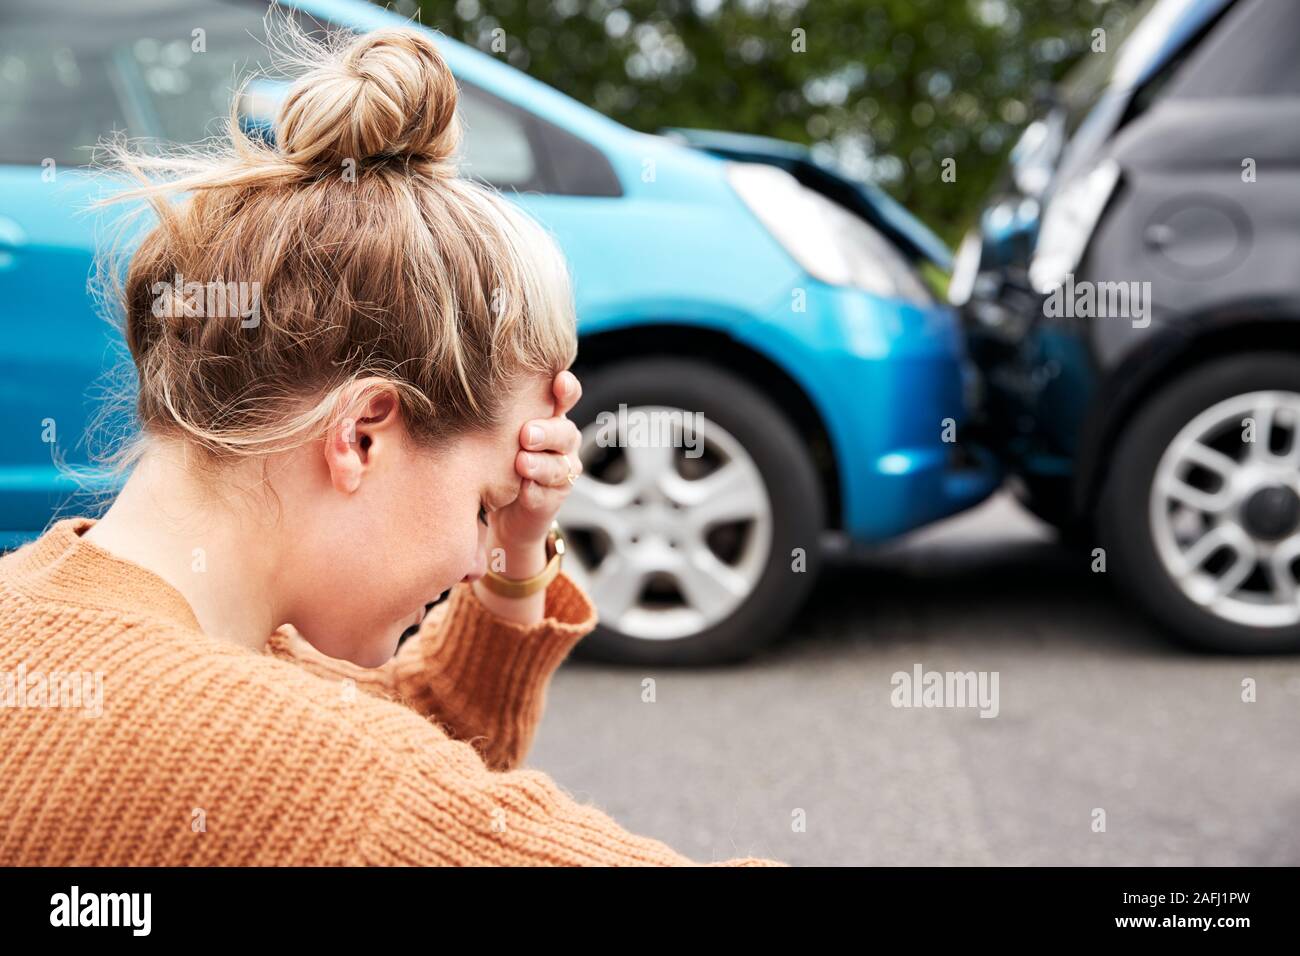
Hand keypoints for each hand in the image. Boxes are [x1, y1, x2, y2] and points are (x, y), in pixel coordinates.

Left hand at [487, 370, 582, 555]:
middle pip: (565, 432)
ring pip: (559, 465)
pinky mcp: (553, 498)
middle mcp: (561, 439)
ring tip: (521, 463)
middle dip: (547, 432)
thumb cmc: (492, 454)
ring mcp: (561, 470)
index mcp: (550, 414)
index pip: (566, 396)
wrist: (495, 504)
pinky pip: (548, 494)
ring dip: (540, 464)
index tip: (559, 382)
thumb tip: (477, 384)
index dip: (567, 388)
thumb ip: (498, 409)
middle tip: (526, 435)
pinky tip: (522, 489)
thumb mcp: (495, 427)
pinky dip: (534, 491)